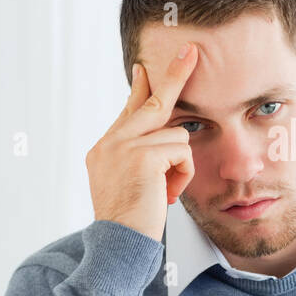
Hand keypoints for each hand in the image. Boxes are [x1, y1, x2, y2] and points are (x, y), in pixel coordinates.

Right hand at [85, 43, 198, 242]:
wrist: (116, 246)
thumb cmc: (130, 222)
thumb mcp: (130, 183)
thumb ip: (140, 157)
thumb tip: (163, 136)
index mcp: (105, 147)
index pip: (129, 108)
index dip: (141, 86)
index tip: (144, 66)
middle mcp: (110, 142)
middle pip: (152, 100)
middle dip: (175, 74)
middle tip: (190, 50)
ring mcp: (123, 146)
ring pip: (177, 134)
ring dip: (181, 166)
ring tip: (164, 192)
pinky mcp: (142, 156)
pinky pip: (182, 151)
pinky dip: (182, 175)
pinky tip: (166, 194)